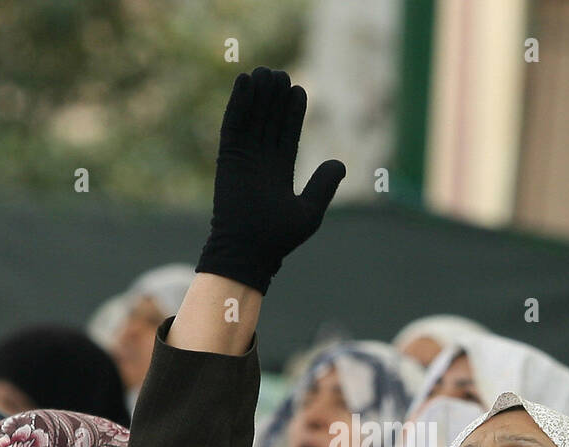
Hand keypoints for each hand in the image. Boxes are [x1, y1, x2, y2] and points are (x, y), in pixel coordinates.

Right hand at [196, 66, 346, 293]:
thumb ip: (323, 185)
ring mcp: (244, 158)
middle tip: (281, 73)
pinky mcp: (228, 157)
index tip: (298, 90)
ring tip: (266, 71)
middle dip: (275, 98)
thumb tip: (340, 164)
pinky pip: (233, 124)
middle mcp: (261, 162)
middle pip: (269, 121)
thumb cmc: (279, 238)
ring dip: (258, 95)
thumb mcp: (310, 211)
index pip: (286, 134)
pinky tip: (244, 82)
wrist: (250, 251)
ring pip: (252, 118)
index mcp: (279, 171)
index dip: (292, 112)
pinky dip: (238, 103)